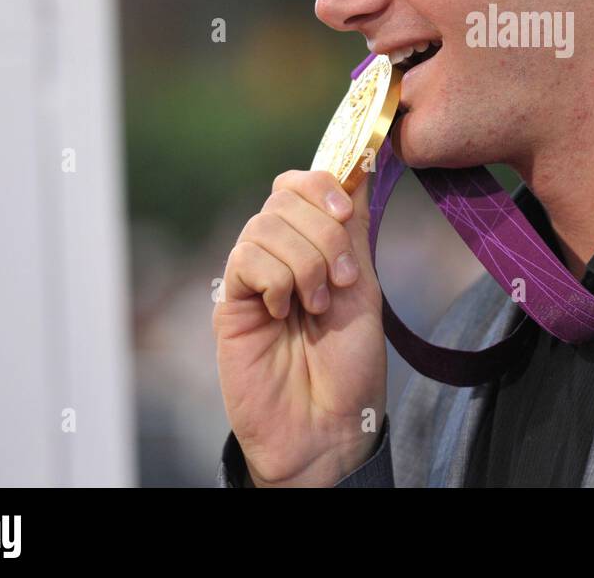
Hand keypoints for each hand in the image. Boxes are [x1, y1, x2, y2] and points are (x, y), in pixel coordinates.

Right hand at [213, 169, 386, 485]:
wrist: (328, 425)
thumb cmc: (349, 366)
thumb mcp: (363, 288)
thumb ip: (352, 232)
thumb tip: (358, 166)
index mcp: (314, 245)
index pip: (301, 183)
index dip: (322, 183)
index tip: (344, 210)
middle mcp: (280, 253)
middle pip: (285, 196)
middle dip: (323, 232)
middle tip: (340, 281)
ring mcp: (252, 275)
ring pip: (266, 225)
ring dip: (305, 263)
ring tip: (316, 308)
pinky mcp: (230, 302)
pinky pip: (246, 259)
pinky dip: (276, 281)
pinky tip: (284, 314)